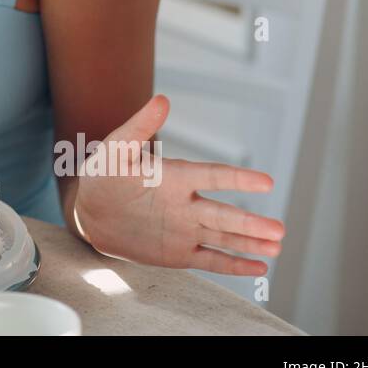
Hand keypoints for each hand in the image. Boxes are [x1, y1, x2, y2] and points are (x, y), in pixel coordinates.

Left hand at [71, 95, 285, 275]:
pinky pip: (209, 260)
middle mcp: (186, 204)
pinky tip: (259, 267)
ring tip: (277, 246)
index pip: (211, 176)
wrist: (88, 210)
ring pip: (223, 237)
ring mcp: (184, 230)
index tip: (266, 182)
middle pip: (223, 214)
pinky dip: (233, 265)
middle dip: (250, 223)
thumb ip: (139, 127)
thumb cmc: (104, 174)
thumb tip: (161, 100)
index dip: (237, 179)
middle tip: (279, 229)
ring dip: (249, 242)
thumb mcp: (117, 149)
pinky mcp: (177, 253)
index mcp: (175, 177)